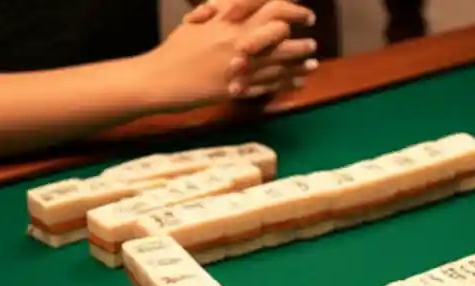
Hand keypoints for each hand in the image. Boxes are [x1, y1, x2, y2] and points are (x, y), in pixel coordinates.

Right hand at [185, 0, 317, 99]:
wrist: (161, 80)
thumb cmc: (176, 50)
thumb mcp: (196, 23)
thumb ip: (218, 13)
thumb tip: (232, 4)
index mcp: (230, 22)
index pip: (270, 7)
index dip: (292, 9)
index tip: (303, 14)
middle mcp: (239, 41)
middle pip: (282, 35)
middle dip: (301, 38)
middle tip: (312, 42)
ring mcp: (241, 66)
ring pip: (281, 62)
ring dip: (300, 62)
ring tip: (313, 62)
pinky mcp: (239, 88)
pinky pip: (272, 85)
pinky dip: (289, 82)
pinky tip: (299, 81)